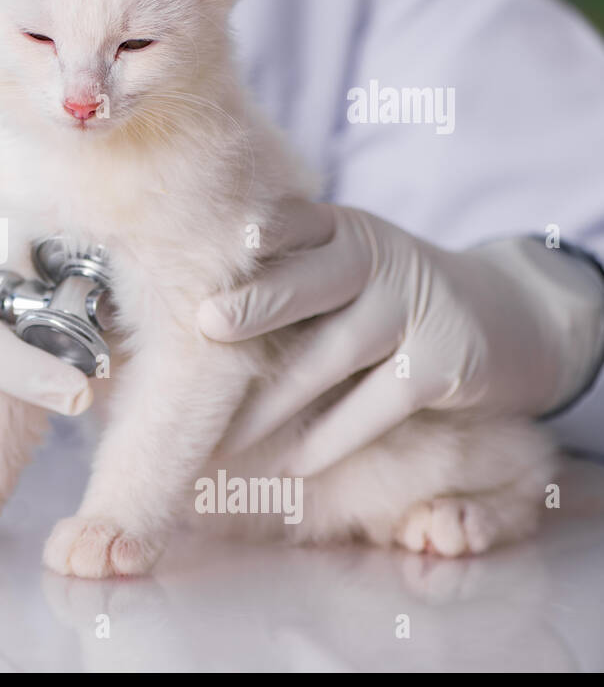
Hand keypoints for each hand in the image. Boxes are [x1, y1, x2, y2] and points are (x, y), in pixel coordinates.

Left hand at [197, 199, 603, 474]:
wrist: (501, 318)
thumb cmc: (383, 297)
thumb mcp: (343, 269)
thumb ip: (284, 279)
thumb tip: (186, 323)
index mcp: (339, 228)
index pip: (293, 221)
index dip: (258, 231)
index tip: (211, 245)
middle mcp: (376, 258)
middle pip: (309, 282)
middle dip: (256, 305)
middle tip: (205, 325)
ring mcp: (413, 308)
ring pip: (332, 355)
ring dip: (272, 402)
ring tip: (222, 439)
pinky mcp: (440, 363)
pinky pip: (374, 406)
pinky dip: (330, 439)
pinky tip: (290, 465)